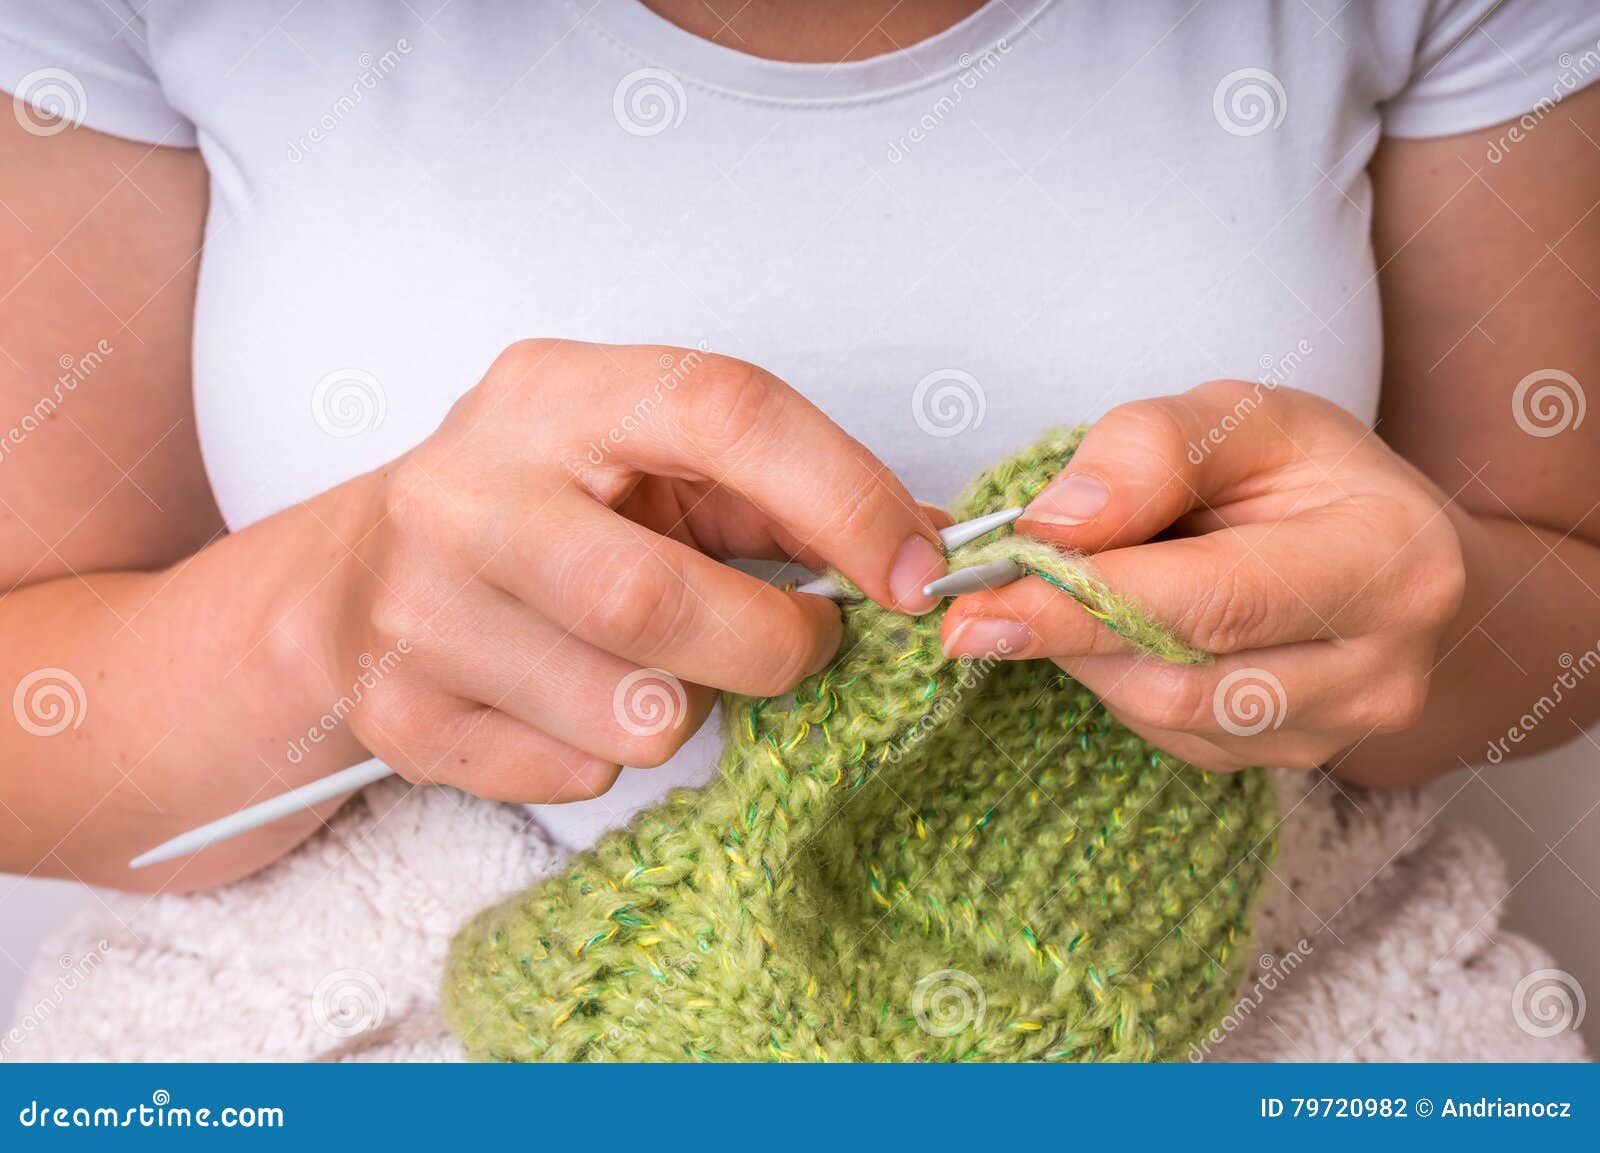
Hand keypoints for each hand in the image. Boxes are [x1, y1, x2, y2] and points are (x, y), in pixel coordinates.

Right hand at [322, 339, 945, 801]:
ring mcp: (418, 610)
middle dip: (772, 645)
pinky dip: (616, 751)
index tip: (911, 572)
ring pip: (630, 715)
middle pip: (656, 600)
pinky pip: (577, 775)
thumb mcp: (650, 462)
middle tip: (806, 642)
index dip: (843, 495)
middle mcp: (467, 491)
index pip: (722, 411)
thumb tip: (925, 548)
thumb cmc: (544, 509)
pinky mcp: (402, 715)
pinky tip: (582, 699)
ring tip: (663, 663)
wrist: (357, 579)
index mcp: (555, 394)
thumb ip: (779, 493)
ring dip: (692, 707)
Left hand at [941, 381, 1466, 773]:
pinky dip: (1112, 675)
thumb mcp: (1240, 416)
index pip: (1215, 599)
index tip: (981, 590)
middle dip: (1061, 634)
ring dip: (1082, 652)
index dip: (1087, 597)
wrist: (1384, 555)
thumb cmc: (1305, 475)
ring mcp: (1331, 733)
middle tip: (966, 612)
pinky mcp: (1279, 762)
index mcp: (1389, 564)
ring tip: (1049, 590)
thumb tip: (1059, 525)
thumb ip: (1151, 450)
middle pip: (1182, 674)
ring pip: (1162, 711)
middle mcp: (1378, 670)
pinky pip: (1165, 731)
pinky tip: (1108, 625)